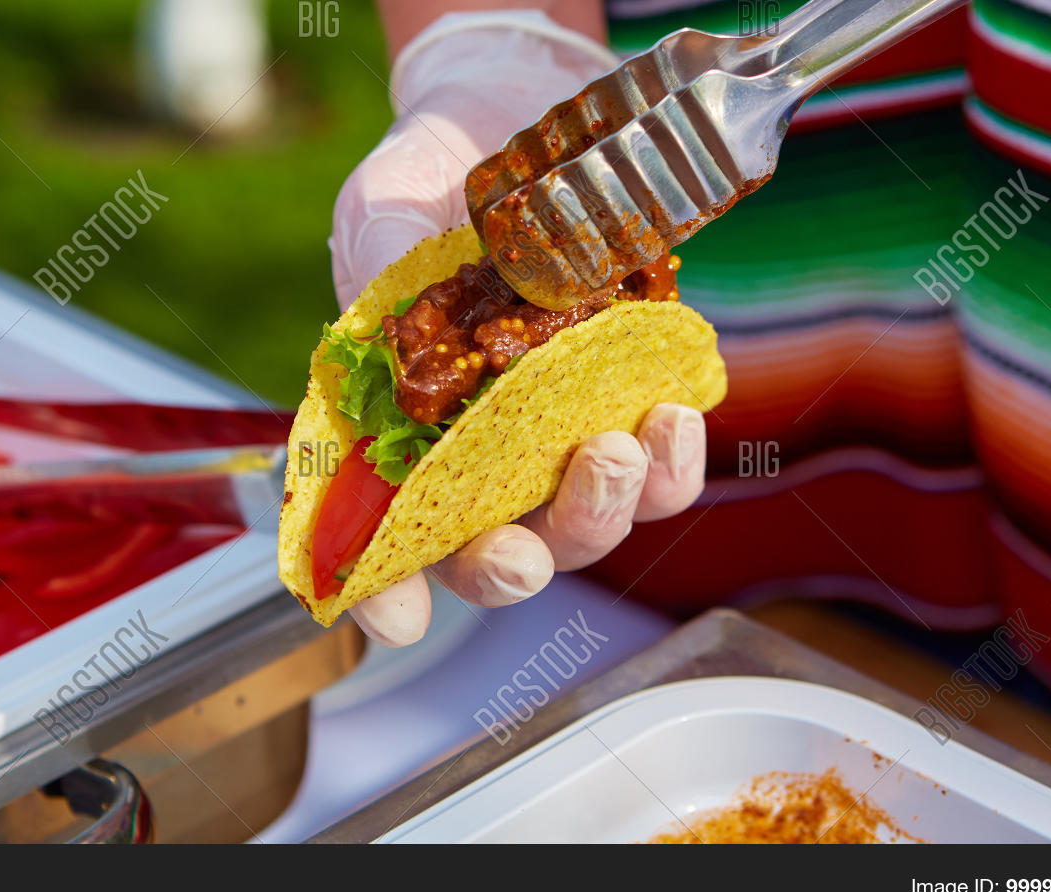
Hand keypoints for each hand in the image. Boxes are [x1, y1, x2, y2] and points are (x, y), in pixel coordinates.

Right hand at [331, 13, 706, 646]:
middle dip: (513, 568)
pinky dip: (672, 461)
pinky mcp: (626, 399)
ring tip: (623, 444)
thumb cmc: (428, 171)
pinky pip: (660, 467)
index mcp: (391, 426)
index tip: (399, 620)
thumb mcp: (385, 200)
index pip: (378, 534)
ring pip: (586, 527)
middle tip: (528, 542)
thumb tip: (396, 322)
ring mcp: (554, 435)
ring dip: (607, 513)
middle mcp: (473, 450)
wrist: (515, 113)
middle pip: (493, 555)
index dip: (383, 593)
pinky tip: (673, 413)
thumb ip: (382, 255)